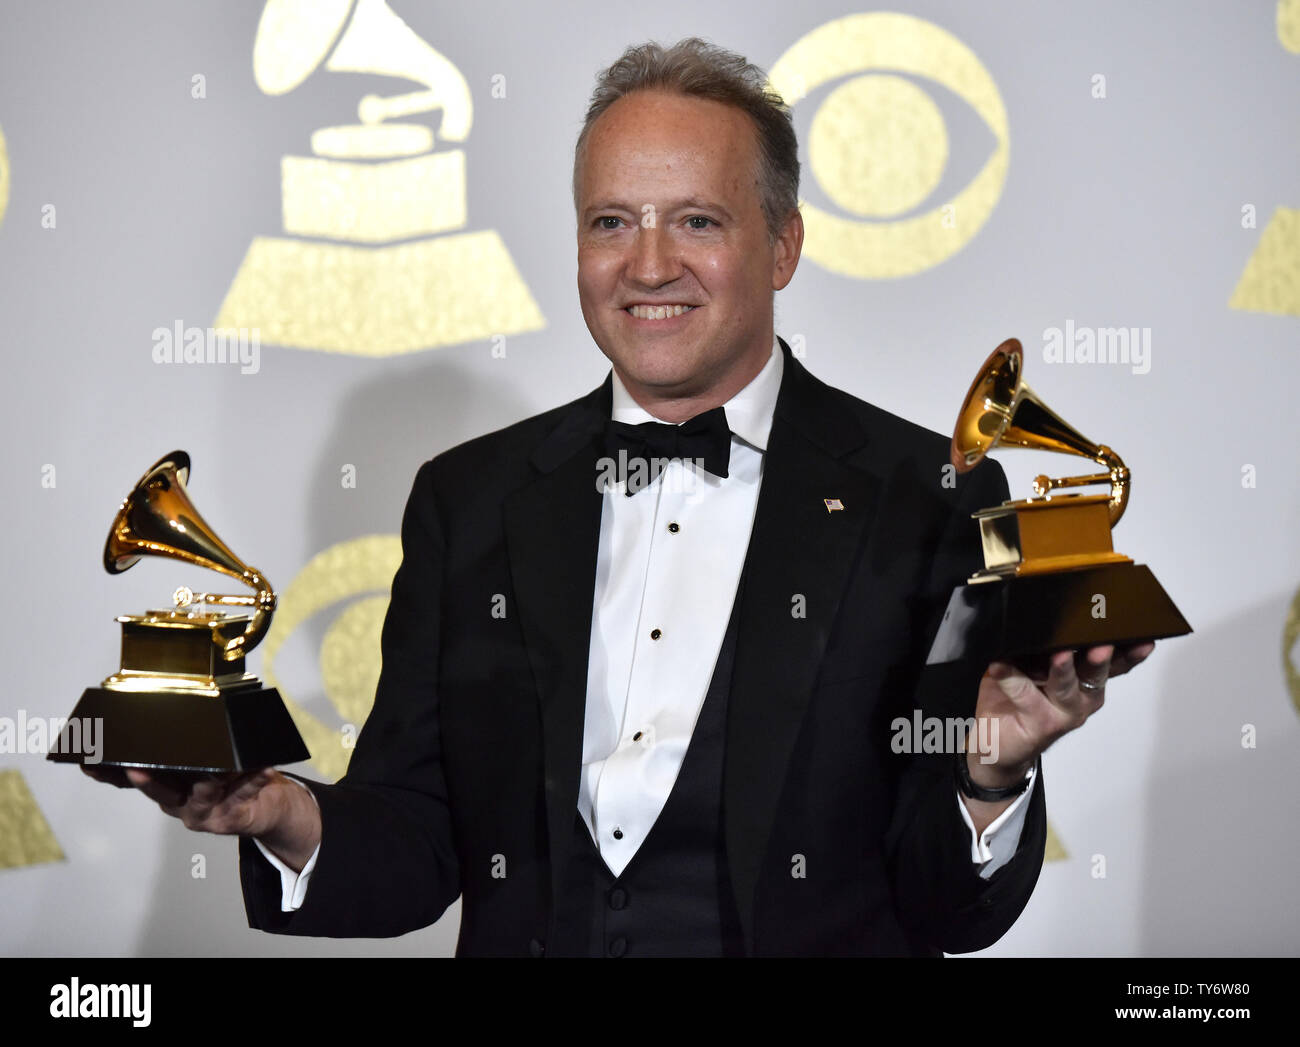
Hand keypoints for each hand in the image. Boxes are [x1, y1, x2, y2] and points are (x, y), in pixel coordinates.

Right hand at [80, 765, 320, 870]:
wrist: (266, 807)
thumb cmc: (232, 779)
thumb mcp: (204, 761)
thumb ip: (187, 744)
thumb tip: (171, 707)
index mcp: (168, 786)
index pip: (132, 781)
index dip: (110, 774)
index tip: (90, 763)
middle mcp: (180, 803)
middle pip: (159, 792)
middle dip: (148, 781)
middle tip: (137, 769)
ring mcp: (204, 814)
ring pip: (203, 794)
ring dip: (211, 780)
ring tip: (217, 768)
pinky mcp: (231, 818)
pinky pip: (242, 795)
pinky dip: (253, 781)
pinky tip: (264, 769)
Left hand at [970, 640, 1155, 787]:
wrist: (999, 742)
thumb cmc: (1016, 697)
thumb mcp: (1033, 664)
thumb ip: (1042, 646)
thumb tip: (1042, 614)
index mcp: (1087, 678)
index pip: (1116, 661)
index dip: (1129, 649)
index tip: (1141, 634)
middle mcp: (1082, 696)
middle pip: (1096, 672)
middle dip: (1100, 656)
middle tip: (1102, 642)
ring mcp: (1064, 711)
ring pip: (1066, 686)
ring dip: (1063, 669)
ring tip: (1059, 654)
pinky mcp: (1040, 723)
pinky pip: (1025, 695)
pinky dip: (1011, 678)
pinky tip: (999, 665)